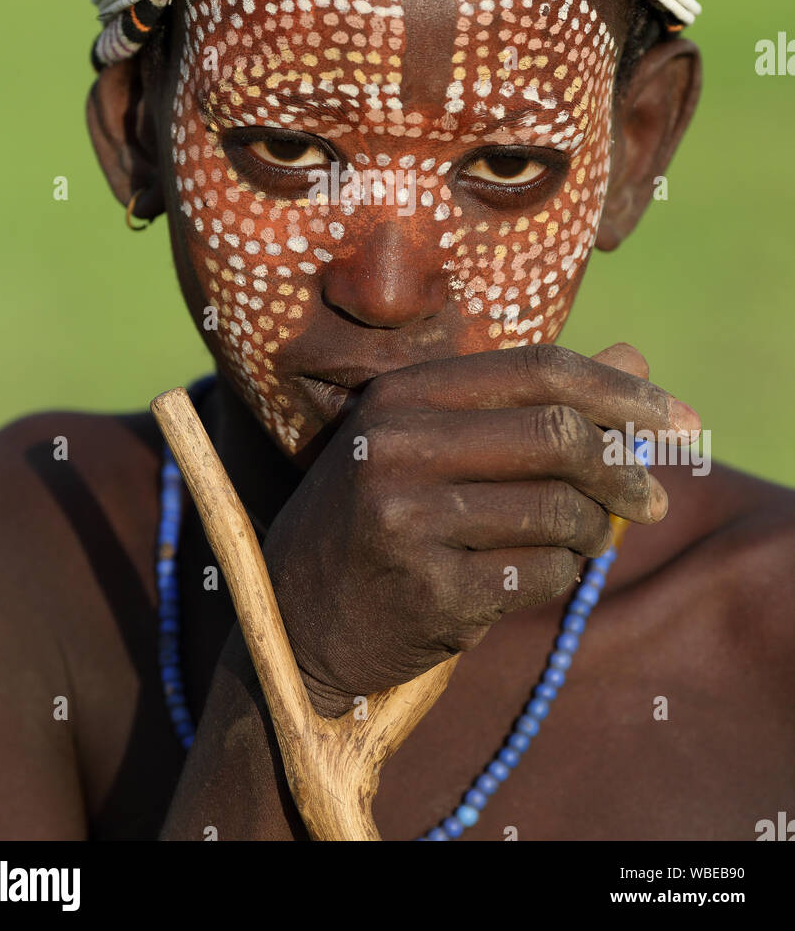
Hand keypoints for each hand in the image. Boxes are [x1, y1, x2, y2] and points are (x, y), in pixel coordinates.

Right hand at [261, 342, 699, 716]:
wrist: (299, 619)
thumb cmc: (382, 517)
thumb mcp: (434, 440)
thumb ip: (531, 398)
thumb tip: (636, 360)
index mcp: (402, 393)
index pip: (539, 369)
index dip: (620, 393)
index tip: (680, 421)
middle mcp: (397, 446)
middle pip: (558, 435)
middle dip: (625, 468)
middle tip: (653, 497)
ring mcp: (407, 520)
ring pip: (559, 511)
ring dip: (591, 530)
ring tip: (581, 539)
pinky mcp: (428, 591)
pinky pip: (541, 575)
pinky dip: (561, 575)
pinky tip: (536, 575)